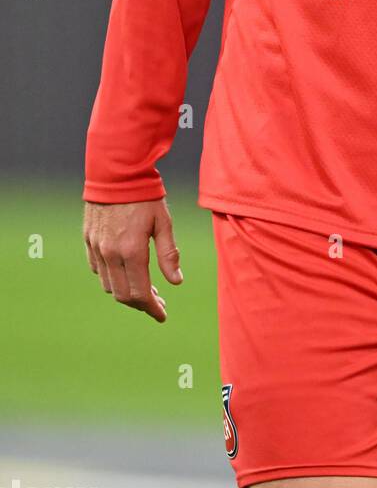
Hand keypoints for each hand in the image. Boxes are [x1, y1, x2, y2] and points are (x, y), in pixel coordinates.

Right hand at [83, 198, 182, 321]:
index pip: (141, 293)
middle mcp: (111, 254)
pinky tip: (125, 273)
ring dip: (126, 293)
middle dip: (141, 304)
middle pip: (123, 295)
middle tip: (158, 303)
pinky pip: (97, 269)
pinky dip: (111, 278)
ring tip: (145, 289)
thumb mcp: (164, 223)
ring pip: (108, 285)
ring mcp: (97, 248)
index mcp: (132, 251)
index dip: (152, 308)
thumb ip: (169, 254)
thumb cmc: (145, 195)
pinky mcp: (89, 240)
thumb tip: (176, 282)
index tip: (162, 315)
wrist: (117, 172)